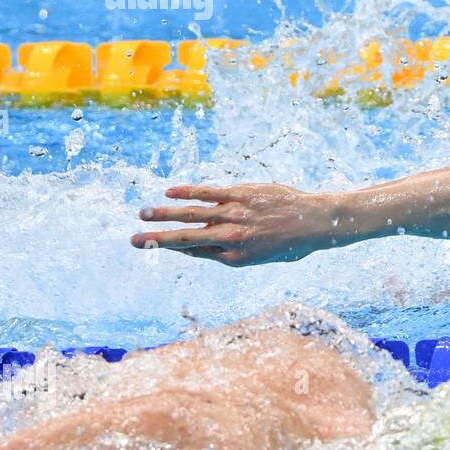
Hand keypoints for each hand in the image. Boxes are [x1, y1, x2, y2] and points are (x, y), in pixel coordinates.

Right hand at [131, 184, 333, 266]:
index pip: (197, 253)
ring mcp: (235, 214)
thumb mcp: (261, 258)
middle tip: (133, 240)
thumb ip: (232, 252)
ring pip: (192, 215)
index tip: (155, 244)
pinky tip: (169, 192)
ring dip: (164, 215)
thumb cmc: (291, 243)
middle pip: (186, 239)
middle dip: (157, 240)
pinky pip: (209, 192)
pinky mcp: (241, 194)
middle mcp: (232, 237)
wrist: (317, 222)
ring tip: (143, 214)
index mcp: (236, 257)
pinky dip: (187, 192)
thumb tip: (203, 246)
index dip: (176, 249)